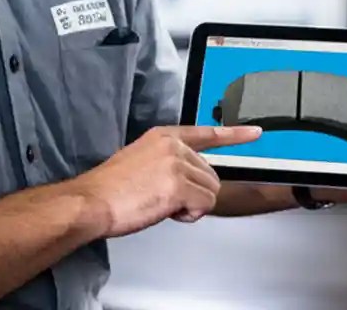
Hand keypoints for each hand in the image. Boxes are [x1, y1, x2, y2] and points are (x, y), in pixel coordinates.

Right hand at [71, 125, 261, 237]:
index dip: (234, 135)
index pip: (206, 133)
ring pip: (210, 191)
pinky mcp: (178, 186)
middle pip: (211, 174)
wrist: (93, 201)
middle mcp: (173, 147)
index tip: (254, 132)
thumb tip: (183, 181)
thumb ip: (166, 163)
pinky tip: (167, 212)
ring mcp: (177, 165)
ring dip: (192, 205)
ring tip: (161, 205)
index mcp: (163, 137)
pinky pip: (204, 205)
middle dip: (195, 193)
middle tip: (165, 199)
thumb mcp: (140, 161)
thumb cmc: (110, 189)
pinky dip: (190, 215)